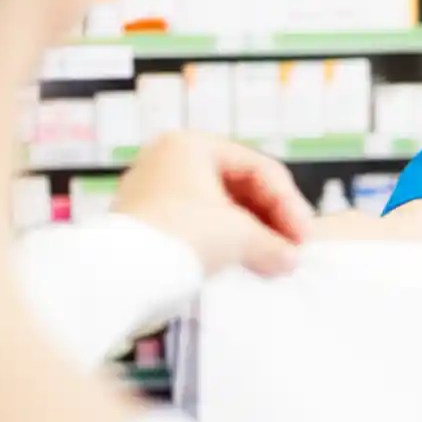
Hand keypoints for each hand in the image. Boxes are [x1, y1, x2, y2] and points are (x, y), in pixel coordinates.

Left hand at [113, 132, 313, 275]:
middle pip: (238, 186)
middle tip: (290, 249)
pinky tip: (240, 264)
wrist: (119, 276)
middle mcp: (168, 160)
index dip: (288, 204)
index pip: (258, 168)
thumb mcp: (240, 235)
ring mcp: (152, 191)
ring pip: (217, 208)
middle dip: (269, 220)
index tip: (302, 239)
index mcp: (191, 144)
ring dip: (249, 233)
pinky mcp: (144, 223)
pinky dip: (222, 242)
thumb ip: (273, 243)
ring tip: (270, 260)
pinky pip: (196, 226)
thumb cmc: (180, 237)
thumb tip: (289, 259)